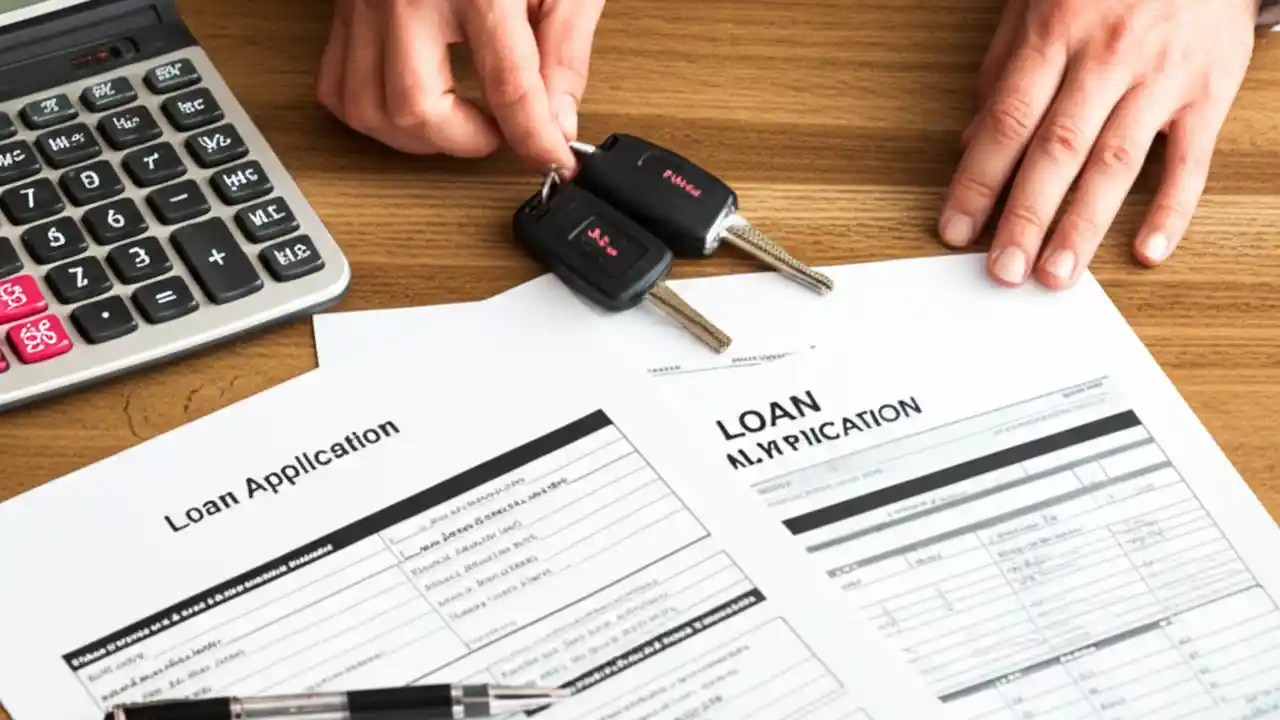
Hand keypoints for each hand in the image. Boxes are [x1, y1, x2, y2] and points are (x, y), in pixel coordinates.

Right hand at [316, 0, 605, 172]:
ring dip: (419, 137)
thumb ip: (564, 50)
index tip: (553, 161)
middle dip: (465, 141)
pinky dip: (375, 113)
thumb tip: (556, 121)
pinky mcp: (343, 4)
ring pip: (368, 108)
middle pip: (416, 108)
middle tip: (501, 129)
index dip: (535, 138)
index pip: (508, 86)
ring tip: (462, 118)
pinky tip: (415, 100)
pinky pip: (337, 85)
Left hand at [939, 0, 1258, 288]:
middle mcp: (1108, 55)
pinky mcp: (1209, 90)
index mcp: (1056, 31)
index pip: (1006, 121)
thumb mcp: (1038, 3)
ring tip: (1056, 274)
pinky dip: (1171, 209)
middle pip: (1057, 150)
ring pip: (1116, 163)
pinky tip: (1146, 250)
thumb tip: (971, 143)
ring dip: (1082, 226)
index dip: (977, 182)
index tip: (957, 229)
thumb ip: (1002, 71)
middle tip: (1003, 270)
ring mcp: (1161, 76)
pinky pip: (1190, 160)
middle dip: (1025, 217)